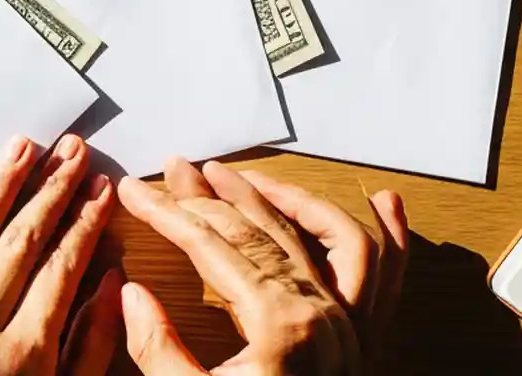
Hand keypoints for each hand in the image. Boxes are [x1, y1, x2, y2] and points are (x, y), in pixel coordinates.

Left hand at [0, 134, 120, 375]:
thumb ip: (90, 346)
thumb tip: (110, 279)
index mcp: (23, 355)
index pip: (62, 266)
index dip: (85, 222)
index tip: (102, 188)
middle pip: (20, 242)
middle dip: (50, 190)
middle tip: (72, 150)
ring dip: (0, 187)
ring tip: (23, 147)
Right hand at [117, 159, 408, 374]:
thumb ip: (158, 350)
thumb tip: (131, 293)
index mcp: (279, 327)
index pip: (212, 247)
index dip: (167, 215)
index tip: (134, 192)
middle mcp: (324, 315)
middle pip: (261, 230)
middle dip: (213, 195)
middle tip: (178, 169)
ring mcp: (351, 327)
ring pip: (327, 236)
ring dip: (286, 197)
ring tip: (248, 175)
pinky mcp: (365, 345)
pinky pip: (386, 279)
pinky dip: (391, 236)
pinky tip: (386, 201)